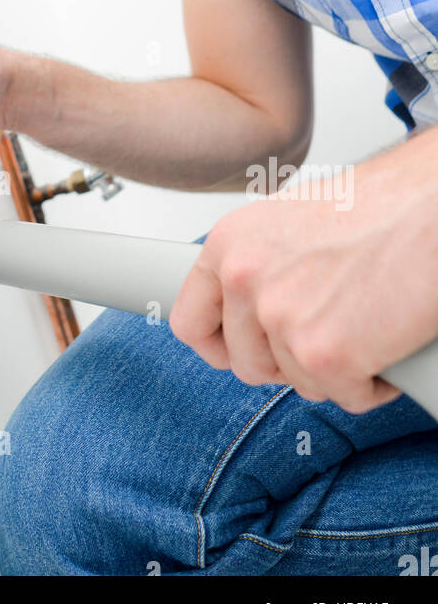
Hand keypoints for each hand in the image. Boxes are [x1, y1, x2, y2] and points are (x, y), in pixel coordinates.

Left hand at [168, 157, 437, 413]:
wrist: (433, 208)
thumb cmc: (382, 206)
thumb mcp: (292, 224)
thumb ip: (262, 266)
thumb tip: (252, 309)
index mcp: (230, 242)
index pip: (189, 322)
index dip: (220, 346)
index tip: (240, 352)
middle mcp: (244, 278)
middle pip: (247, 363)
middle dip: (290, 359)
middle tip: (330, 331)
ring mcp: (281, 318)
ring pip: (300, 382)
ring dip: (337, 368)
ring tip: (367, 322)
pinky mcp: (325, 354)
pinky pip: (346, 397)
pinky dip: (373, 382)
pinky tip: (389, 339)